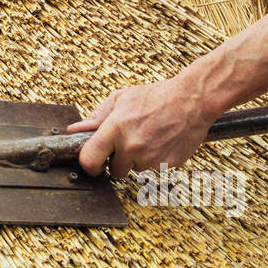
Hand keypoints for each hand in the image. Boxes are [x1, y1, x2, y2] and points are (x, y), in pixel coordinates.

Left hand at [68, 77, 213, 179]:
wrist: (192, 100)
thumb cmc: (156, 96)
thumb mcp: (121, 98)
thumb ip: (97, 117)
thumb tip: (75, 130)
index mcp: (115, 129)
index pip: (89, 160)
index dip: (88, 164)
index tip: (92, 163)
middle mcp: (131, 147)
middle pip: (115, 171)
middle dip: (118, 161)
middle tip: (128, 142)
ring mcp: (150, 158)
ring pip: (136, 169)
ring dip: (138, 158)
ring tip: (149, 136)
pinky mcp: (167, 165)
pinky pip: (154, 169)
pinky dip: (156, 159)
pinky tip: (161, 140)